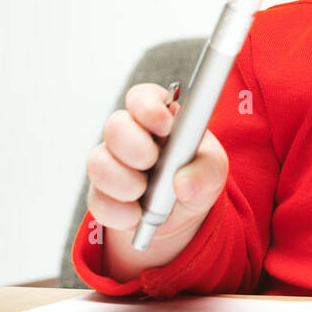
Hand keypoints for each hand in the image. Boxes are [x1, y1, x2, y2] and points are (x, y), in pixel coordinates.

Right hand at [86, 82, 229, 241]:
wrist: (180, 213)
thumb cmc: (195, 175)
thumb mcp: (213, 170)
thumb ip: (206, 171)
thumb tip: (184, 184)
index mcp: (158, 117)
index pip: (141, 97)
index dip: (148, 108)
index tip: (165, 126)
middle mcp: (129, 135)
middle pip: (114, 126)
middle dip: (135, 147)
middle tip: (152, 162)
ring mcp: (111, 163)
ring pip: (98, 163)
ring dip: (125, 182)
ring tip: (145, 192)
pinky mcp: (101, 195)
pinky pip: (98, 201)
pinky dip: (120, 212)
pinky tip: (137, 213)